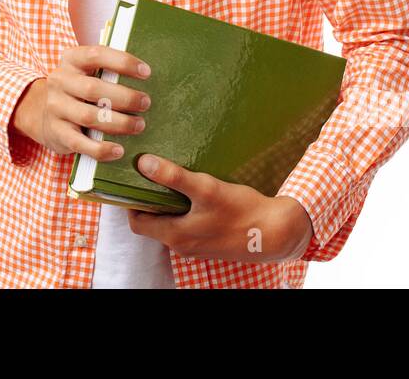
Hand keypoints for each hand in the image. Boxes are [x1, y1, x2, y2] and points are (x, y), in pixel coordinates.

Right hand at [11, 44, 151, 160]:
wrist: (40, 113)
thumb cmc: (77, 90)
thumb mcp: (85, 72)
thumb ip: (107, 70)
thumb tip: (145, 74)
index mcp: (71, 60)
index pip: (96, 55)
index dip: (123, 62)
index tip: (147, 72)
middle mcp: (59, 81)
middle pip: (93, 89)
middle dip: (124, 97)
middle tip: (145, 103)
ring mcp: (56, 108)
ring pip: (89, 117)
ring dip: (119, 123)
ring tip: (139, 125)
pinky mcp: (56, 133)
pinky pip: (80, 144)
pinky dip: (101, 149)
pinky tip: (119, 150)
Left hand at [126, 154, 315, 262]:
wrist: (277, 233)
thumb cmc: (241, 212)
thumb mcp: (206, 189)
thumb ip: (174, 178)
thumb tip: (144, 163)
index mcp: (175, 235)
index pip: (136, 222)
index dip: (131, 201)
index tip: (133, 179)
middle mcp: (182, 245)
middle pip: (153, 221)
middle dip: (150, 199)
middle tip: (151, 173)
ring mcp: (197, 245)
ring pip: (172, 222)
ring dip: (169, 203)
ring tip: (172, 178)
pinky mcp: (211, 241)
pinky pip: (189, 224)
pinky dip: (186, 209)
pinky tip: (196, 192)